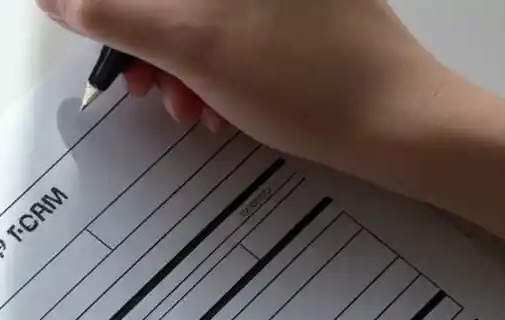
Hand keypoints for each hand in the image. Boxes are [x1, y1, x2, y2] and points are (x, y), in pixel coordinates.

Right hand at [37, 0, 457, 173]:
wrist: (398, 123)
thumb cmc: (301, 79)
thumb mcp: (190, 44)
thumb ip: (113, 12)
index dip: (111, 12)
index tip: (106, 51)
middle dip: (147, 41)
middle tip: (149, 89)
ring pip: (198, 15)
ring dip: (178, 64)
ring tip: (193, 110)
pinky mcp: (300, 12)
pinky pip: (233, 29)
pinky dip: (215, 68)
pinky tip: (222, 108)